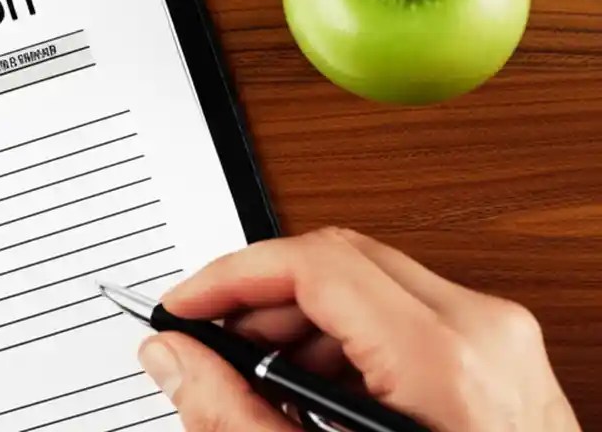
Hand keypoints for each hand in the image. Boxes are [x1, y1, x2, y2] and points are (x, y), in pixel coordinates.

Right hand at [139, 228, 580, 431]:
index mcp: (440, 356)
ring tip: (256, 381)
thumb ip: (233, 417)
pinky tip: (313, 397)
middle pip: (338, 261)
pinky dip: (345, 341)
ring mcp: (499, 338)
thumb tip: (175, 359)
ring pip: (369, 282)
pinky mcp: (501, 355)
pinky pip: (406, 313)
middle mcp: (480, 329)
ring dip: (299, 321)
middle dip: (259, 298)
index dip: (231, 276)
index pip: (312, 263)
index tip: (187, 306)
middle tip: (209, 342)